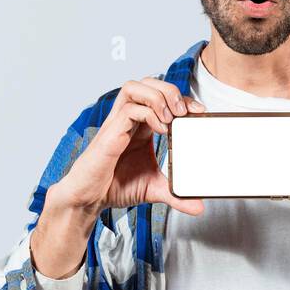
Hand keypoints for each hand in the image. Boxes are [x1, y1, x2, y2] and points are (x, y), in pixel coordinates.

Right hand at [53, 78, 206, 216]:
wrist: (89, 198)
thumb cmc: (115, 187)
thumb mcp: (154, 189)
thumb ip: (176, 195)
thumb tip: (199, 206)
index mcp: (141, 126)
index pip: (162, 97)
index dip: (182, 99)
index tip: (199, 112)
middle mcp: (129, 119)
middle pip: (148, 83)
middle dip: (170, 90)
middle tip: (184, 111)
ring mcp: (118, 123)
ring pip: (134, 87)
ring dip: (157, 96)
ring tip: (171, 117)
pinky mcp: (110, 133)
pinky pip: (128, 109)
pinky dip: (148, 113)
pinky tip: (160, 129)